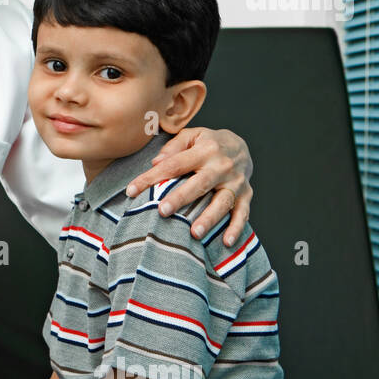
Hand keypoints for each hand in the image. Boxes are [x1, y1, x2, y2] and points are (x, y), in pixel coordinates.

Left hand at [124, 127, 252, 246]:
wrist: (244, 146)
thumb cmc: (209, 143)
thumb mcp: (192, 136)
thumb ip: (173, 147)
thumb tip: (155, 163)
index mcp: (205, 150)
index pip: (174, 164)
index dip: (151, 177)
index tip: (131, 191)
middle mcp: (222, 166)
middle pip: (199, 184)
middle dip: (181, 198)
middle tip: (163, 211)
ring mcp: (236, 182)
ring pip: (223, 202)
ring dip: (209, 218)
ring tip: (195, 233)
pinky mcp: (246, 195)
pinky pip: (243, 213)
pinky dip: (236, 228)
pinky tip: (226, 242)